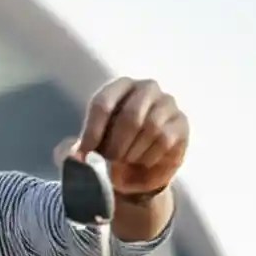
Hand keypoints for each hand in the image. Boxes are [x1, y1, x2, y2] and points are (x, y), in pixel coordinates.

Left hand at [72, 77, 188, 194]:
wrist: (139, 170)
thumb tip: (74, 157)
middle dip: (117, 145)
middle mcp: (146, 88)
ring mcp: (168, 103)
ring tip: (126, 159)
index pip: (102, 103)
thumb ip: (76, 150)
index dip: (93, 131)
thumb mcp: (89, 148)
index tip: (86, 153)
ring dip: (133, 152)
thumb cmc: (111, 149)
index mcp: (118, 86)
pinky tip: (143, 161)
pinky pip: (165, 140)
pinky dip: (149, 157)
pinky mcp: (181, 123)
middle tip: (110, 160)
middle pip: (130, 117)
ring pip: (150, 129)